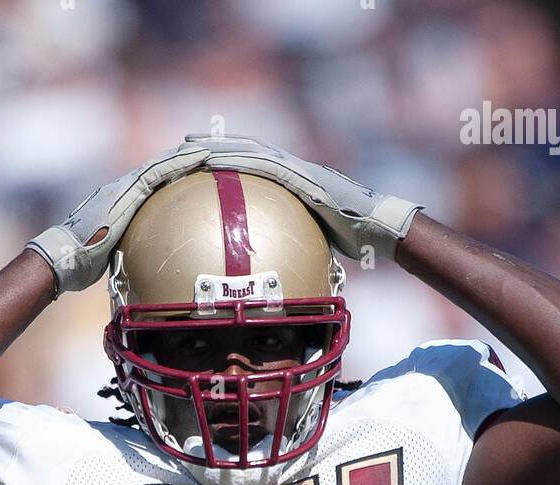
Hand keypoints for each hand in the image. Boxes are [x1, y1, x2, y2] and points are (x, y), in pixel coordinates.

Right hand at [26, 141, 211, 294]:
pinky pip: (158, 172)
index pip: (153, 179)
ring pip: (163, 163)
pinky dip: (179, 162)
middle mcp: (122, 187)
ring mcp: (124, 187)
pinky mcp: (126, 192)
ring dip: (188, 153)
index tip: (194, 164)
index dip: (174, 169)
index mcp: (119, 199)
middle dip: (186, 155)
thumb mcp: (111, 251)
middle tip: (211, 148)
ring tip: (211, 146)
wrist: (64, 256)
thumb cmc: (82, 261)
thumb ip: (128, 246)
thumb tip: (143, 264)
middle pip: (161, 165)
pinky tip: (199, 156)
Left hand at [191, 132, 422, 261]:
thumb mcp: (314, 236)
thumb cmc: (351, 235)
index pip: (254, 164)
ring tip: (190, 145)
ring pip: (248, 150)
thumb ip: (293, 239)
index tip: (202, 159)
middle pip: (245, 150)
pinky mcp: (299, 174)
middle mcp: (291, 168)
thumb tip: (277, 265)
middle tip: (185, 144)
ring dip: (219, 146)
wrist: (374, 225)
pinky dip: (237, 159)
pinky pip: (261, 164)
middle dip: (215, 144)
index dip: (228, 158)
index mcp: (293, 179)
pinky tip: (214, 160)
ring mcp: (295, 168)